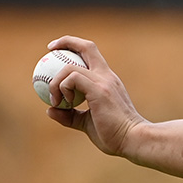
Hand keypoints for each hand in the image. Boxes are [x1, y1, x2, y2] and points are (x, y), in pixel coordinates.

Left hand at [44, 36, 145, 156]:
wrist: (133, 140)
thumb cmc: (115, 135)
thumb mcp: (87, 123)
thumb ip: (70, 115)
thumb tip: (50, 109)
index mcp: (107, 81)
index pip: (91, 54)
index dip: (73, 46)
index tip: (56, 51)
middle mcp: (107, 76)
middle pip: (86, 47)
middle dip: (66, 42)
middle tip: (50, 49)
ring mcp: (104, 82)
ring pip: (71, 67)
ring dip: (56, 81)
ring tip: (55, 100)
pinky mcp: (99, 90)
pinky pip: (72, 78)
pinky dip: (62, 87)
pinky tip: (63, 102)